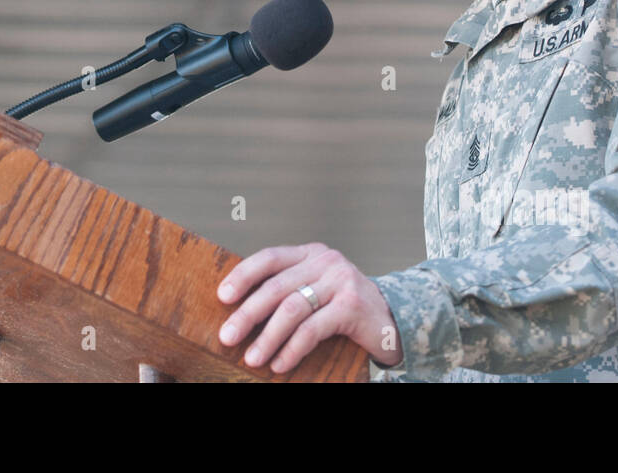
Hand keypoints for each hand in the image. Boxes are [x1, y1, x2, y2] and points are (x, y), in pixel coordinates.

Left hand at [216, 242, 401, 372]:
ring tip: (252, 358)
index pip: (269, 257)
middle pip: (276, 287)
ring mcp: (340, 281)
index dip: (243, 275)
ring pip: (292, 309)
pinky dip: (292, 349)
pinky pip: (312, 329)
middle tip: (227, 336)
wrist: (395, 320)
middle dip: (247, 314)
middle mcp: (325, 261)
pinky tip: (280, 364)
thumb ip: (289, 290)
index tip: (222, 297)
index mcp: (311, 253)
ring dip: (267, 337)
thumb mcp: (317, 290)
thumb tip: (241, 313)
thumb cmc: (346, 309)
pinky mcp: (351, 305)